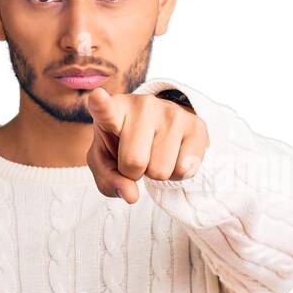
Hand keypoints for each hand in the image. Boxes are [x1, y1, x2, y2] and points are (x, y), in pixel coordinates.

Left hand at [86, 87, 208, 203]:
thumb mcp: (106, 162)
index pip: (105, 109)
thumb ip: (109, 180)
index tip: (96, 96)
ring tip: (156, 153)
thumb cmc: (124, 144)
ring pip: (161, 171)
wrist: (162, 127)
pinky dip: (177, 174)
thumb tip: (131, 196)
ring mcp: (172, 112)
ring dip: (157, 172)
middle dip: (134, 172)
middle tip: (138, 157)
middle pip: (135, 162)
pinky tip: (174, 155)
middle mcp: (143, 105)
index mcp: (114, 109)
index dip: (101, 105)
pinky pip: (185, 170)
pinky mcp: (196, 125)